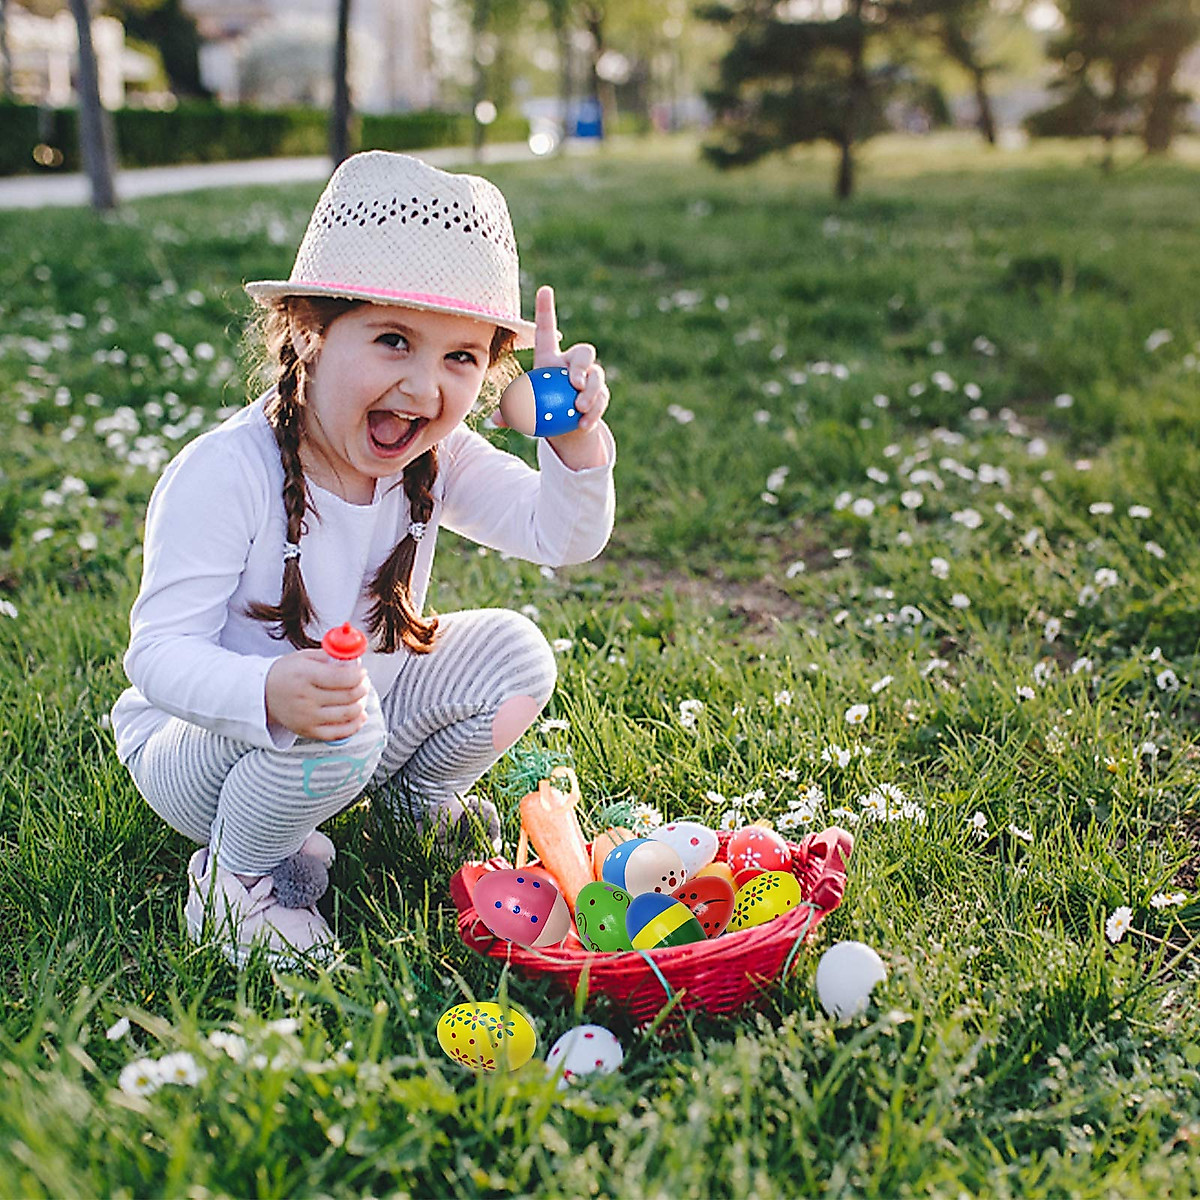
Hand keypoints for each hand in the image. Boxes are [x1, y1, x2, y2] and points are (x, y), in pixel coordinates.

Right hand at [265, 650, 369, 740]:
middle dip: (363, 687)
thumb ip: (330, 657)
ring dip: (362, 704)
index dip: (359, 675)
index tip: (362, 671)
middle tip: (364, 682)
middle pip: (349, 696)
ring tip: (360, 696)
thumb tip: (355, 660)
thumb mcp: (304, 657)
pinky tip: (360, 715)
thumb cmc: (286, 673)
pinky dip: (356, 724)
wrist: (263, 694)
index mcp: (305, 675)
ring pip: (349, 714)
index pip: (343, 678)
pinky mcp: (309, 731)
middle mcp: (306, 698)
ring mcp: (307, 717)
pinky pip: (340, 733)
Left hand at [497, 285, 609, 468]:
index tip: (544, 290)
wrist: (565, 428)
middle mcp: (571, 364)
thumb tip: (494, 419)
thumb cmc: (542, 412)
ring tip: (579, 406)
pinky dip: (594, 411)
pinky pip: (602, 398)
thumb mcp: (525, 411)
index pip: (547, 330)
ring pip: (596, 375)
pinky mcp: (600, 395)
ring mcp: (589, 379)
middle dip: (581, 366)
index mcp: (549, 358)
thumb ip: (511, 412)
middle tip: (575, 383)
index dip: (545, 310)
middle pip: (583, 352)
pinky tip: (584, 422)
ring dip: (590, 391)